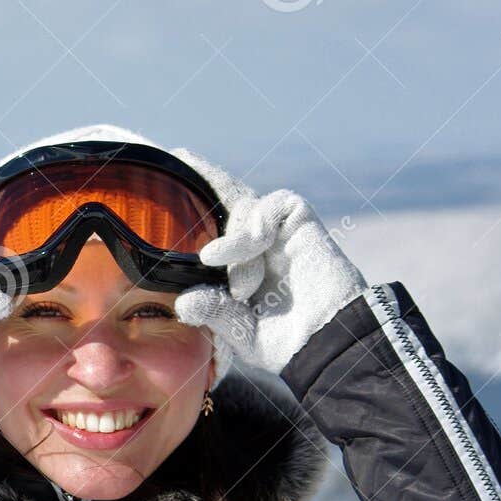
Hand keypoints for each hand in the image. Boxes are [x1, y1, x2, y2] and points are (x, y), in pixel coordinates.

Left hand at [168, 146, 368, 375]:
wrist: (329, 345)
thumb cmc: (287, 343)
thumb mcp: (240, 331)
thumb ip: (214, 311)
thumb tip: (182, 303)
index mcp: (240, 262)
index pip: (214, 222)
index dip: (196, 199)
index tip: (170, 174)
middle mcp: (258, 241)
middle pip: (228, 197)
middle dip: (204, 176)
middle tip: (178, 155)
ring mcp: (280, 230)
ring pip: (244, 209)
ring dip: (236, 248)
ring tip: (242, 289)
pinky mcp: (302, 222)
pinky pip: (272, 207)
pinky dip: (253, 229)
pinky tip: (250, 250)